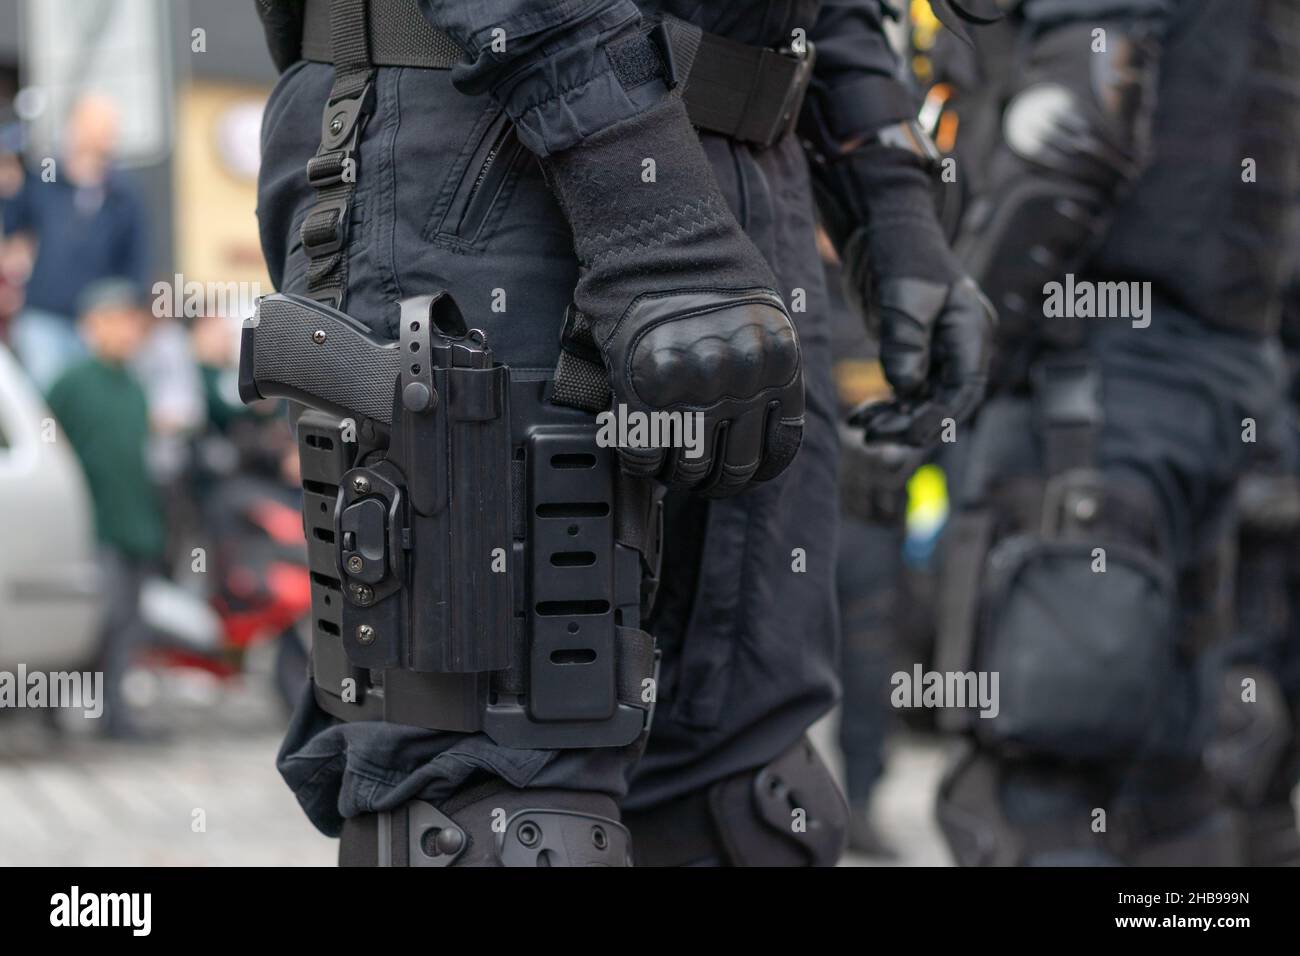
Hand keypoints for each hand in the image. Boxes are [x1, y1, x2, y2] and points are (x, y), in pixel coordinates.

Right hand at [544, 96, 803, 494]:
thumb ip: (761, 367)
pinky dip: (637, 458)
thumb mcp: (760, 315)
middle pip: (731, 468)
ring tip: (662, 461)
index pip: (779, 449)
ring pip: (685, 466)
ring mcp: (692, 387)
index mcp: (778, 364)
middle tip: (693, 474)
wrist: (656, 228)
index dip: (756, 469)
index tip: (738, 471)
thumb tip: (751, 421)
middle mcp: (741, 381)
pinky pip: (642, 449)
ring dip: (672, 473)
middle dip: (711, 480)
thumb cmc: (704, 263)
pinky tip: (635, 447)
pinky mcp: (643, 388)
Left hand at [818, 135, 994, 452]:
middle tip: (874, 438)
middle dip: (911, 424)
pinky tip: (863, 418)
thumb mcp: (904, 297)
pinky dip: (887, 407)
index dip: (938, 416)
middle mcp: (960, 345)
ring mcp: (938, 351)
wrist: (882, 228)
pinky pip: (907, 392)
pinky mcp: (914, 352)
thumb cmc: (901, 253)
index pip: (964, 388)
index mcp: (970, 330)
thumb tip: (906, 387)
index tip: (909, 433)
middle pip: (944, 402)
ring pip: (923, 402)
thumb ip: (906, 342)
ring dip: (895, 420)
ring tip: (862, 430)